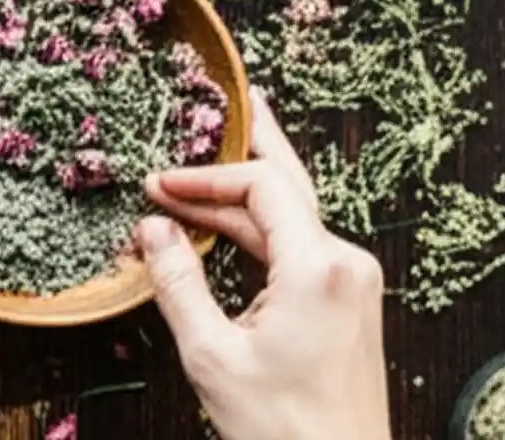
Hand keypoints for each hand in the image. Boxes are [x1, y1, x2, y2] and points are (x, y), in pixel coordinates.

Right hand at [137, 89, 390, 439]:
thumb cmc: (281, 429)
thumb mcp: (211, 353)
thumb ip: (178, 282)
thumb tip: (152, 229)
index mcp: (319, 268)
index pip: (260, 188)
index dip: (204, 178)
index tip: (157, 185)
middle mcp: (346, 263)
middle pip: (290, 183)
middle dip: (253, 142)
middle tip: (236, 97)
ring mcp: (352, 281)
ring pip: (292, 216)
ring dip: (245, 195)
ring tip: (217, 155)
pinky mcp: (347, 301)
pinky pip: (299, 247)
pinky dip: (260, 230)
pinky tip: (231, 222)